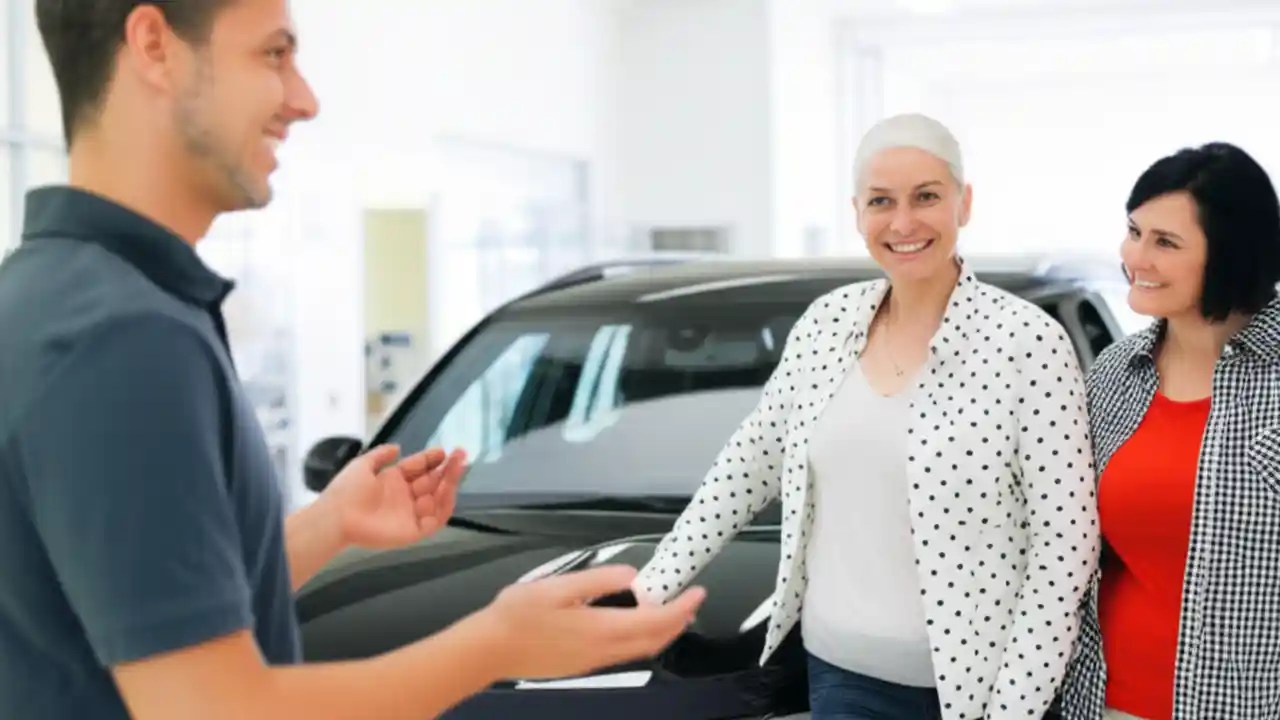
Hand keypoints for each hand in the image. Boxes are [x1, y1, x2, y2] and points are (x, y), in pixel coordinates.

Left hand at [319, 444, 467, 549]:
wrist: (338, 516)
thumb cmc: (347, 491)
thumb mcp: (362, 465)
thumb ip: (381, 455)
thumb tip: (397, 447)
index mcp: (393, 481)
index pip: (419, 468)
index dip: (431, 459)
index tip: (443, 451)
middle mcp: (405, 497)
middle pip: (432, 482)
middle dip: (447, 469)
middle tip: (460, 455)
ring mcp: (411, 514)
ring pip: (438, 499)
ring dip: (449, 483)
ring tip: (457, 467)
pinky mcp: (414, 531)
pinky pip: (436, 519)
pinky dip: (444, 505)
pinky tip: (448, 490)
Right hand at [474, 565, 705, 680]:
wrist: (488, 650)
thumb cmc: (516, 616)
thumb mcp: (557, 586)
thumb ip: (598, 580)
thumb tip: (631, 575)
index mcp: (600, 629)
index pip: (655, 621)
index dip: (681, 608)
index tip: (697, 592)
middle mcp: (602, 650)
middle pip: (654, 641)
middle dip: (678, 621)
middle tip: (690, 600)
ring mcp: (593, 661)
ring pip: (640, 649)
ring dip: (661, 631)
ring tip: (669, 609)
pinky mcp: (583, 664)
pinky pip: (624, 653)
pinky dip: (641, 638)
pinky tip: (634, 623)